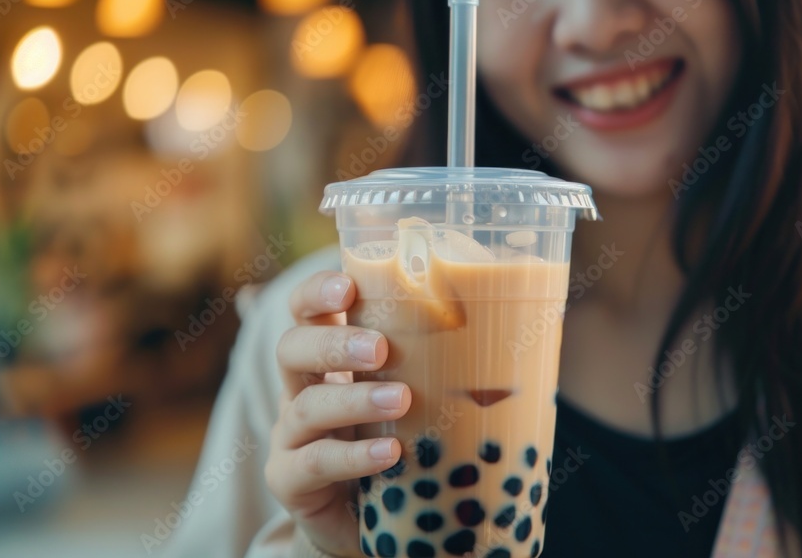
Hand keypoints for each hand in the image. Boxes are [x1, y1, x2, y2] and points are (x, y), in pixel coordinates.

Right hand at [264, 271, 410, 556]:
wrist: (371, 516)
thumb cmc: (400, 440)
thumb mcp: (415, 395)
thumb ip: (438, 364)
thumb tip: (512, 330)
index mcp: (329, 358)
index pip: (306, 310)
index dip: (317, 292)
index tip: (347, 285)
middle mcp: (301, 390)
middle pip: (291, 349)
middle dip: (334, 343)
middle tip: (381, 349)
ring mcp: (291, 436)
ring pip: (306, 407)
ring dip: (353, 400)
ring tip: (400, 400)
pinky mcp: (290, 480)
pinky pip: (314, 463)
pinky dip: (352, 456)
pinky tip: (389, 452)